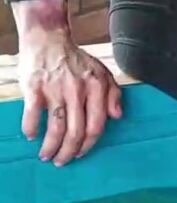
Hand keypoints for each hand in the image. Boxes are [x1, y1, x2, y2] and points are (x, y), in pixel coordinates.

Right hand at [18, 29, 123, 166]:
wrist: (49, 40)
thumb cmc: (76, 60)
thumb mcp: (102, 72)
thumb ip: (113, 94)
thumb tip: (117, 116)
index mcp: (97, 87)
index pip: (97, 125)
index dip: (89, 144)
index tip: (80, 154)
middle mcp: (78, 90)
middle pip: (76, 131)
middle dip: (69, 152)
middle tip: (61, 162)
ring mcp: (55, 89)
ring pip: (56, 128)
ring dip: (50, 147)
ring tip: (46, 156)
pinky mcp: (34, 88)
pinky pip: (33, 115)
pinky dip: (31, 129)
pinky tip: (31, 136)